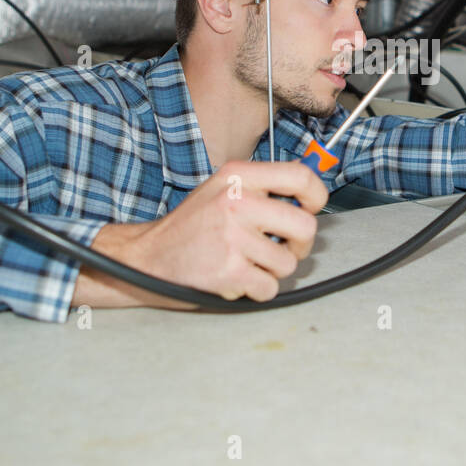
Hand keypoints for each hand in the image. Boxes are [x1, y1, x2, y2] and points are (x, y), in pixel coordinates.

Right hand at [76, 160, 328, 308]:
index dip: (317, 196)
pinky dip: (257, 289)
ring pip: (288, 263)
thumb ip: (263, 187)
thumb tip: (309, 193)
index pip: (300, 177)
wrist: (148, 257)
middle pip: (305, 226)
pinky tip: (237, 278)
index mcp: (238, 176)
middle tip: (283, 248)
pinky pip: (269, 287)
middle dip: (300, 245)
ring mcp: (232, 236)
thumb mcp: (223, 188)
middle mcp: (236, 201)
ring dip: (272, 270)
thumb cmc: (191, 225)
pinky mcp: (228, 270)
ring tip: (248, 263)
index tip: (311, 209)